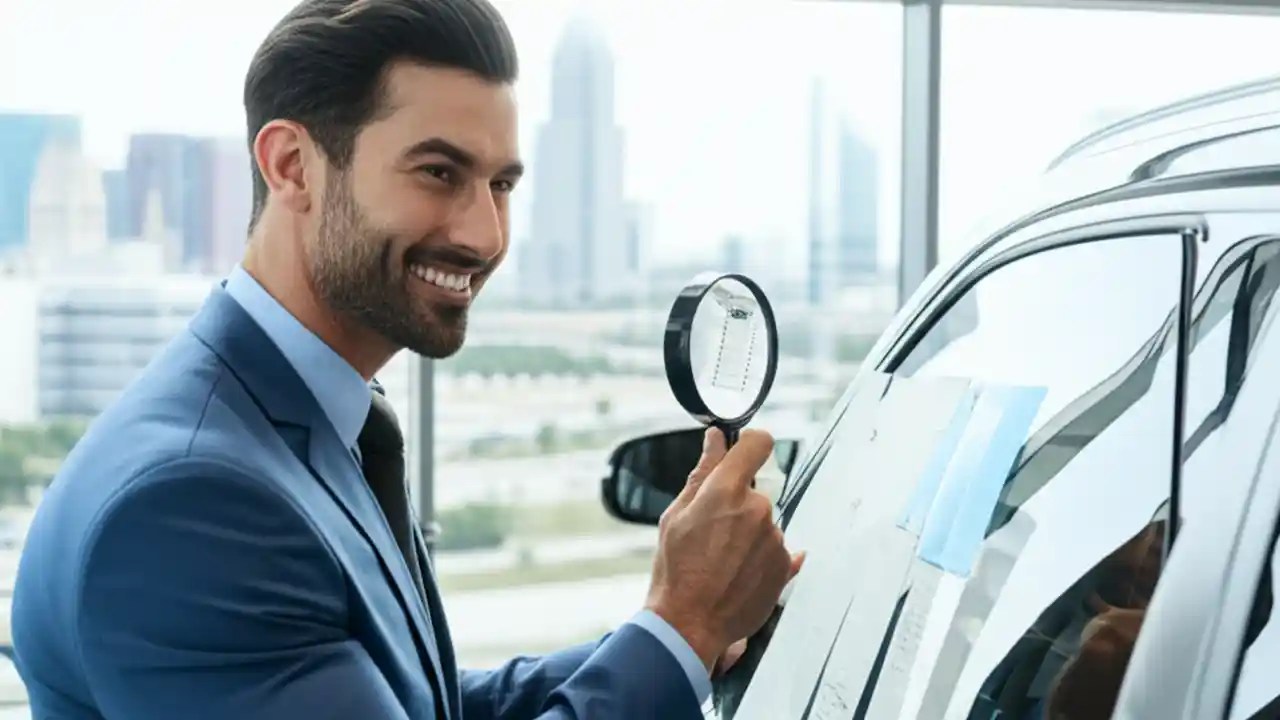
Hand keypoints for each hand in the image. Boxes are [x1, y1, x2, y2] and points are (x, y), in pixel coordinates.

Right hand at [644, 428, 805, 671]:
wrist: (689, 624)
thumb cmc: (676, 571)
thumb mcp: (677, 515)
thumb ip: (702, 472)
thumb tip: (716, 440)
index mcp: (727, 491)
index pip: (758, 444)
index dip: (751, 443)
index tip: (745, 450)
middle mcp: (758, 510)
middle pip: (755, 492)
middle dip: (737, 505)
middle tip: (712, 533)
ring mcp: (774, 539)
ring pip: (763, 523)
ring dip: (747, 535)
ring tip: (721, 561)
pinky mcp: (785, 564)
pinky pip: (774, 549)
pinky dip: (758, 557)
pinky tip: (735, 574)